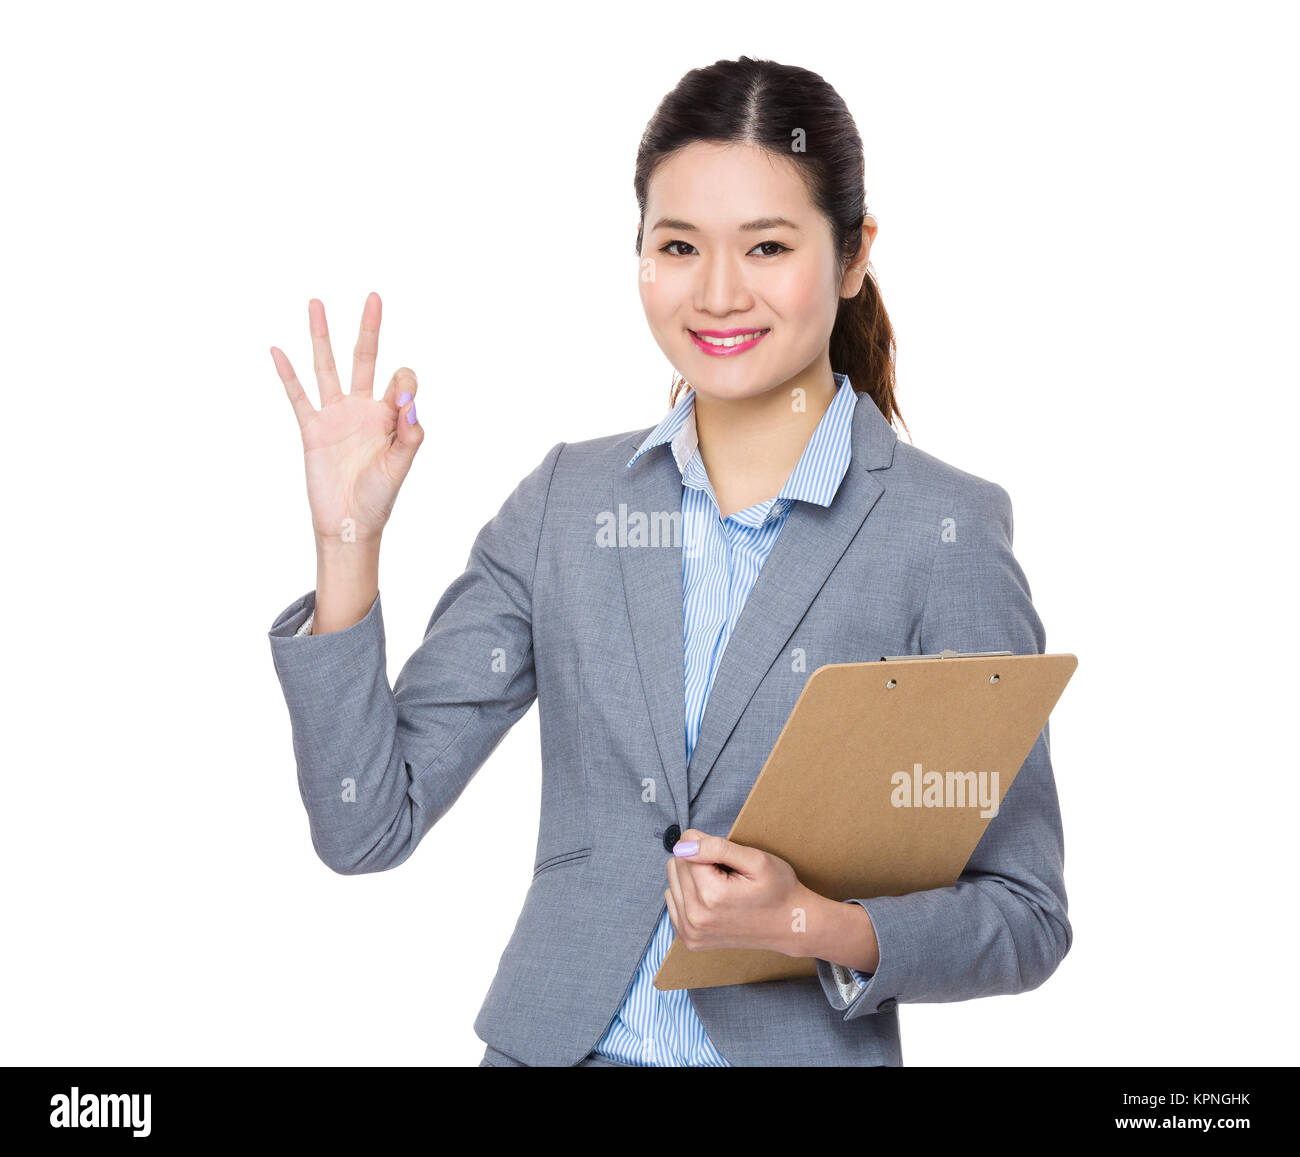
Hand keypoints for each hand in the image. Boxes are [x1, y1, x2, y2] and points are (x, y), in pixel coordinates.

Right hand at [271, 293, 423, 545]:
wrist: (351, 523)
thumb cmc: (380, 497)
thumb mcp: (401, 464)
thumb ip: (409, 430)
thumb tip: (406, 391)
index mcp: (388, 415)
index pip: (399, 380)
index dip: (403, 383)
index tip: (401, 403)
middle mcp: (362, 409)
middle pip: (364, 358)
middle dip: (369, 328)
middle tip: (374, 297)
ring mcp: (335, 416)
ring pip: (327, 366)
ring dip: (322, 335)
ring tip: (316, 302)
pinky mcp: (312, 429)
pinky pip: (297, 396)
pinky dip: (287, 373)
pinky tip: (278, 349)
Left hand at [664, 829, 810, 954]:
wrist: (790, 925)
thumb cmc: (778, 889)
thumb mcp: (756, 859)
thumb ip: (716, 847)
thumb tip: (683, 846)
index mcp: (711, 895)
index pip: (686, 850)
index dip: (707, 846)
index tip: (728, 859)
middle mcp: (695, 917)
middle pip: (676, 865)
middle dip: (698, 862)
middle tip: (727, 874)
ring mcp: (691, 932)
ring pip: (672, 883)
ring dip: (693, 878)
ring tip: (722, 887)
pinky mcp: (690, 940)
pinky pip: (674, 902)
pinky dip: (689, 895)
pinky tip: (712, 899)